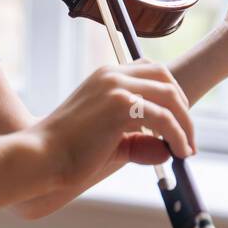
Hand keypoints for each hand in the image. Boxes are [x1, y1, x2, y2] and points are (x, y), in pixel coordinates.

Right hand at [26, 59, 195, 191]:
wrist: (41, 157)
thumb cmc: (68, 153)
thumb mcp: (109, 141)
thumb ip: (138, 141)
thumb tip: (166, 150)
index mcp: (105, 76)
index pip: (148, 70)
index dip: (169, 92)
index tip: (177, 118)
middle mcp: (111, 75)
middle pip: (164, 76)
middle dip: (182, 104)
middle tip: (186, 134)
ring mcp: (115, 87)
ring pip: (169, 95)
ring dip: (185, 123)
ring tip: (185, 148)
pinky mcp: (120, 106)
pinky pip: (164, 117)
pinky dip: (178, 135)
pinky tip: (177, 152)